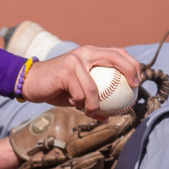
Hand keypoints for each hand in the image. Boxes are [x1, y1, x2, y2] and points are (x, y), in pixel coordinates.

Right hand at [21, 46, 145, 118]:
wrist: (31, 82)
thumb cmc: (56, 88)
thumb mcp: (77, 93)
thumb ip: (93, 98)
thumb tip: (109, 116)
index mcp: (90, 53)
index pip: (117, 52)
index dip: (132, 64)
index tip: (137, 81)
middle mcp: (84, 53)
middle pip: (114, 56)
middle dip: (129, 70)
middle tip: (133, 87)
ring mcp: (75, 60)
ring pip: (94, 86)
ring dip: (95, 104)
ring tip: (92, 112)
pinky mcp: (65, 70)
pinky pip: (80, 94)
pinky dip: (81, 103)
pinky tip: (78, 106)